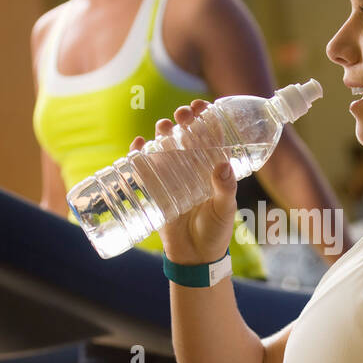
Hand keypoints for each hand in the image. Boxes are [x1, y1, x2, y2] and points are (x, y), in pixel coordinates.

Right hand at [129, 99, 236, 266]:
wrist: (193, 257)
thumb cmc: (215, 233)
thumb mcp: (224, 210)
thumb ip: (225, 189)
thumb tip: (222, 165)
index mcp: (213, 168)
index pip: (211, 136)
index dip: (206, 117)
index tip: (203, 105)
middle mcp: (193, 168)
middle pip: (186, 136)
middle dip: (183, 121)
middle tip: (182, 115)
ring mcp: (173, 176)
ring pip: (165, 147)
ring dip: (162, 133)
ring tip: (162, 127)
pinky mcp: (155, 188)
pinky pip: (144, 167)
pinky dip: (138, 154)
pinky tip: (137, 145)